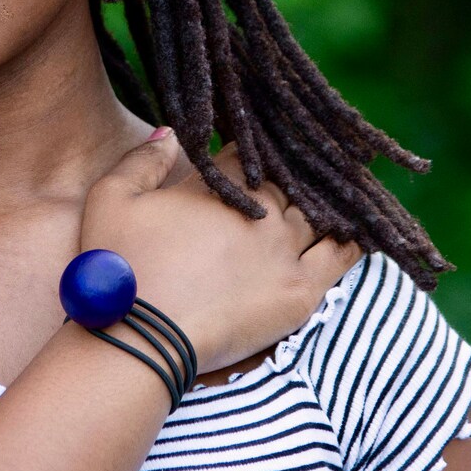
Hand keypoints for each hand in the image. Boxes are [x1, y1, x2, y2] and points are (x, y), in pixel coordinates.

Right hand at [78, 130, 362, 375]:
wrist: (142, 339)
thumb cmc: (119, 268)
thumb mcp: (110, 200)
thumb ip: (143, 160)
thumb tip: (170, 131)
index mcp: (218, 185)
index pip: (246, 152)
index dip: (249, 149)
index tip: (255, 151)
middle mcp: (259, 210)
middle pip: (285, 181)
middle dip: (286, 174)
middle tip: (295, 171)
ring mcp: (283, 250)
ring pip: (315, 212)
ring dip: (322, 201)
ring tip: (333, 194)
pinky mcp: (300, 292)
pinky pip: (339, 256)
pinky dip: (351, 239)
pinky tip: (360, 230)